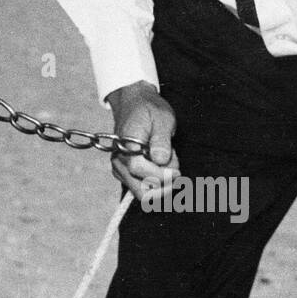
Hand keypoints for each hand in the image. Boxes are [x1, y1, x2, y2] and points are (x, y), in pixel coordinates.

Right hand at [105, 80, 178, 197]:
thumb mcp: (162, 118)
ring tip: (168, 163)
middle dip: (163, 186)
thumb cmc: (149, 109)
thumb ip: (161, 140)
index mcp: (125, 144)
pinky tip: (161, 166)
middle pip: (141, 191)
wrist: (133, 104)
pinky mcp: (123, 172)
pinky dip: (155, 183)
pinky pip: (141, 188)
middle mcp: (118, 159)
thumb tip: (160, 160)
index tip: (177, 172)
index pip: (138, 169)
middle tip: (176, 171)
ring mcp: (119, 168)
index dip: (160, 174)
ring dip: (161, 184)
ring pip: (142, 193)